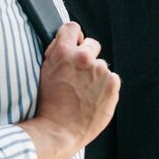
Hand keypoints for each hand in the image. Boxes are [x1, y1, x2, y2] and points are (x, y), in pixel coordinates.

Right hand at [19, 22, 119, 158]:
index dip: (72, 37)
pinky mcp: (113, 83)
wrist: (59, 131)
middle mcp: (83, 57)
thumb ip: (57, 53)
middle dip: (86, 56)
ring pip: (101, 66)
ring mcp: (100, 70)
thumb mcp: (44, 72)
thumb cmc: (48, 105)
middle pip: (91, 44)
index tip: (73, 46)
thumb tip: (67, 40)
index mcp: (63, 52)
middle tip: (78, 77)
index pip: (71, 27)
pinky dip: (105, 88)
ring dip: (95, 75)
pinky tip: (93, 99)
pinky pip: (111, 79)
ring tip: (84, 94)